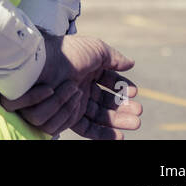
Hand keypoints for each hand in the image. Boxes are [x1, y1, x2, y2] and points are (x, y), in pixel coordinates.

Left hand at [0, 34, 142, 138]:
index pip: (109, 82)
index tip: (134, 92)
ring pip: (100, 115)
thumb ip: (114, 58)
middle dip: (124, 107)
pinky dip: (103, 133)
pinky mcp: (67, 115)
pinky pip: (86, 128)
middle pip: (107, 101)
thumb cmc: (70, 53)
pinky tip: (119, 135)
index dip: (123, 88)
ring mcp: (74, 101)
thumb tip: (131, 63)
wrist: (45, 63)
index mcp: (88, 70)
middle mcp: (81, 86)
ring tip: (136, 123)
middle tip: (139, 112)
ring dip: (118, 121)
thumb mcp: (96, 50)